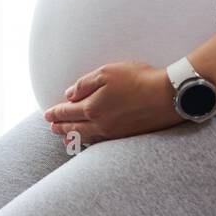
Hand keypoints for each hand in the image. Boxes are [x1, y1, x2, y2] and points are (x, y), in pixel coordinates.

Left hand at [43, 61, 185, 145]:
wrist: (167, 96)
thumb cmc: (138, 80)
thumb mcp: (107, 73)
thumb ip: (85, 84)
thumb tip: (69, 94)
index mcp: (92, 108)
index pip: (67, 112)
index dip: (55, 113)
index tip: (47, 114)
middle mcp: (100, 124)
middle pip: (74, 128)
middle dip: (61, 127)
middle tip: (51, 127)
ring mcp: (113, 133)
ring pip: (87, 138)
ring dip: (73, 137)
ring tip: (65, 138)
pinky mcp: (126, 137)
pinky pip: (101, 142)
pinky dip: (90, 142)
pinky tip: (90, 141)